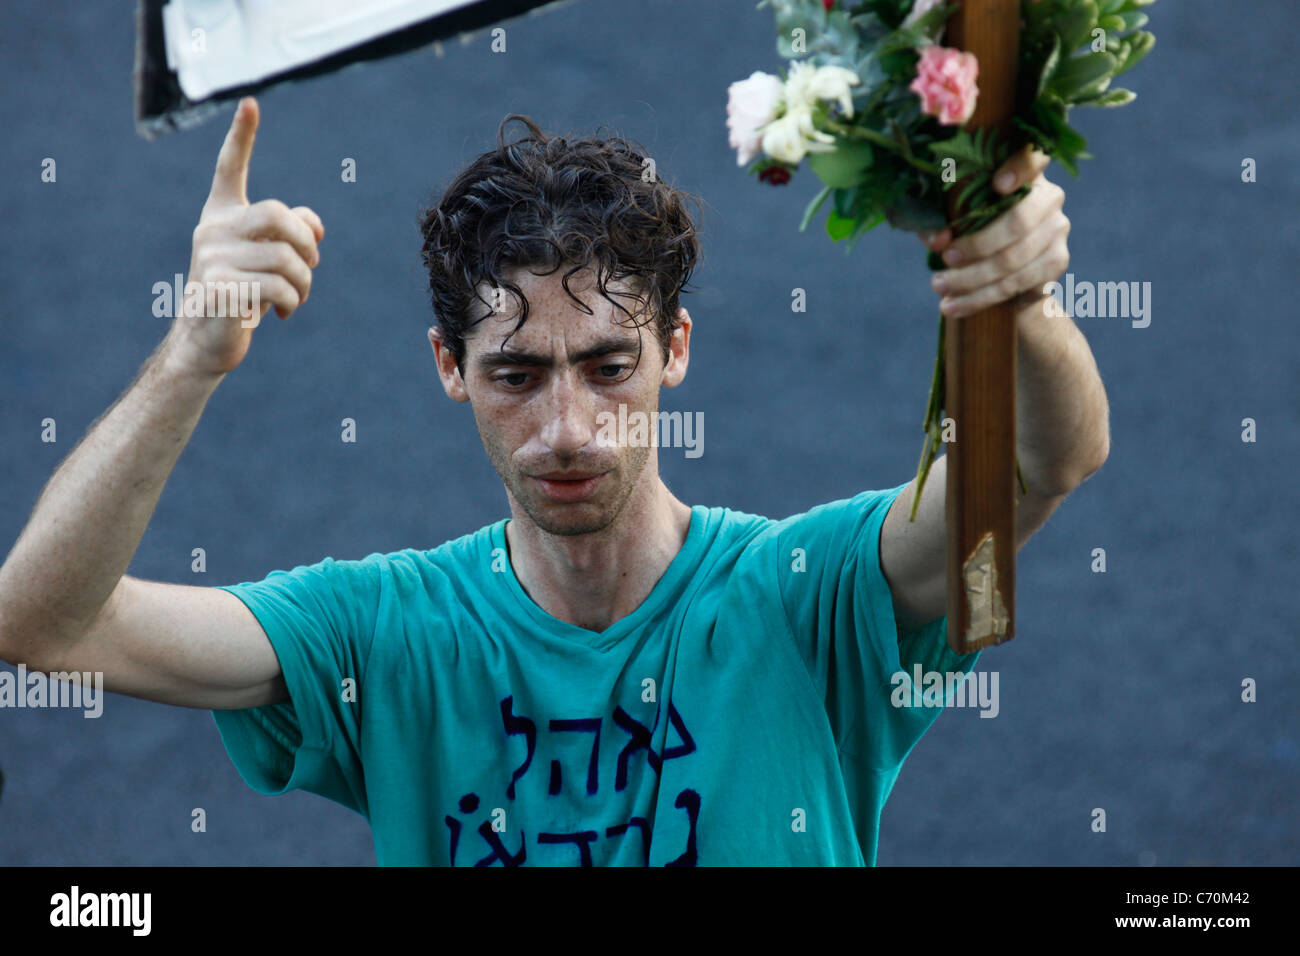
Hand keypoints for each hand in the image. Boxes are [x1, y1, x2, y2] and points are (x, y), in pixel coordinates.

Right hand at [168, 97, 324, 375]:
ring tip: (297, 298)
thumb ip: (290, 235)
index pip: (229, 169)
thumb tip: (316, 224)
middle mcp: (212, 230)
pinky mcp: (219, 288)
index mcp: (221, 216)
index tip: (251, 103)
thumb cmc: (242, 296)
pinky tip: (285, 314)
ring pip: (285, 257)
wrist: (206, 342)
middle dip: (305, 241)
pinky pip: (277, 286)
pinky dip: (293, 302)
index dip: (241, 137)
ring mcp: (212, 258)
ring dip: (305, 283)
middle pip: (277, 214)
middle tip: (311, 265)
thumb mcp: (268, 260)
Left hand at [916, 146, 1068, 318]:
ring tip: (939, 287)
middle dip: (976, 245)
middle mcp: (1048, 196)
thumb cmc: (972, 232)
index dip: (1019, 167)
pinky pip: (1016, 284)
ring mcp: (1057, 229)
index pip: (1032, 157)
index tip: (997, 184)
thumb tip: (936, 238)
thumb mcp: (953, 219)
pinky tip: (953, 306)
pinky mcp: (1057, 261)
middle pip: (1017, 221)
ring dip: (971, 279)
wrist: (1004, 276)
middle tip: (945, 258)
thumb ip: (941, 220)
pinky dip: (980, 298)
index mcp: (1022, 173)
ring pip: (1013, 259)